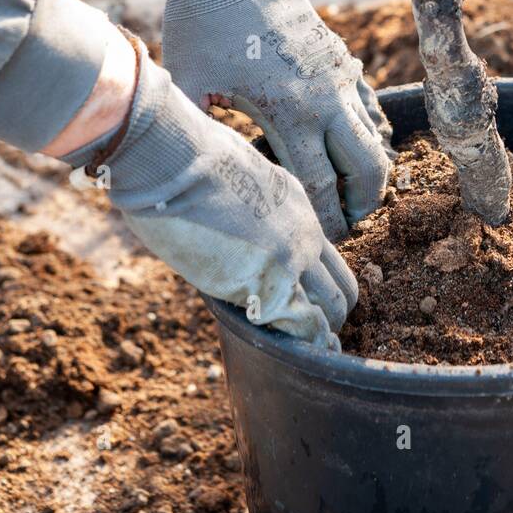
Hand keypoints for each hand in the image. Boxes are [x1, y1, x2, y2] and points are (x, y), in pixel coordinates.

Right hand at [62, 42, 356, 348]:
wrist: (172, 155)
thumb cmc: (180, 160)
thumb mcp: (229, 180)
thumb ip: (238, 213)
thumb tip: (220, 233)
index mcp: (296, 203)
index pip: (324, 256)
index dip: (315, 286)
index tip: (300, 307)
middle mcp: (303, 232)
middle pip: (340, 289)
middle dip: (326, 319)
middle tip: (303, 341)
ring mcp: (289, 258)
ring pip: (327, 313)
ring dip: (313, 338)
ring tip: (297, 358)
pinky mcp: (265, 281)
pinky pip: (295, 324)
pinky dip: (293, 344)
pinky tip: (282, 355)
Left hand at [157, 0, 391, 239]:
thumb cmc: (201, 20)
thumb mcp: (187, 82)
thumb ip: (194, 131)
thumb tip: (182, 176)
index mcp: (288, 110)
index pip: (319, 186)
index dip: (320, 222)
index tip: (310, 240)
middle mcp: (325, 97)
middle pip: (368, 170)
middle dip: (360, 206)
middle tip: (341, 224)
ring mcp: (340, 75)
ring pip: (377, 140)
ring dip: (367, 173)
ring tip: (345, 195)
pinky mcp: (341, 58)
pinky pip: (370, 108)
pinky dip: (368, 135)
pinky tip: (348, 149)